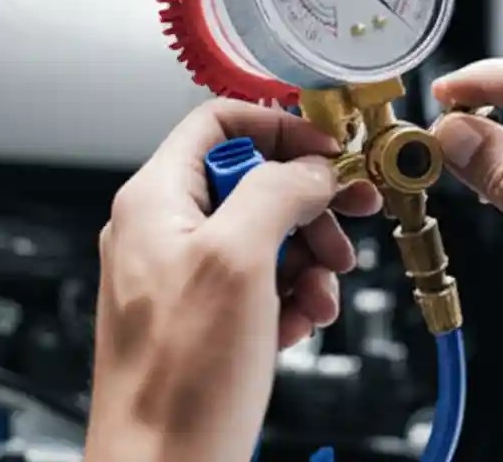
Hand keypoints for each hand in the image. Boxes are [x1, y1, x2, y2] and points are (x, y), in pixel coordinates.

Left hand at [85, 100, 380, 461]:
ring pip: (264, 235)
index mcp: (155, 200)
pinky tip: (301, 322)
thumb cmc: (178, 381)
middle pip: (252, 180)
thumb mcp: (238, 261)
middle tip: (347, 223)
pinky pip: (259, 282)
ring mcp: (182, 275)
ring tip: (320, 292)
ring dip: (308, 259)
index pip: (220, 121)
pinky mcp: (202, 318)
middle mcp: (163, 230)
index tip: (330, 152)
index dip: (282, 128)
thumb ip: (277, 193)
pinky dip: (291, 296)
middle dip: (308, 205)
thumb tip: (311, 167)